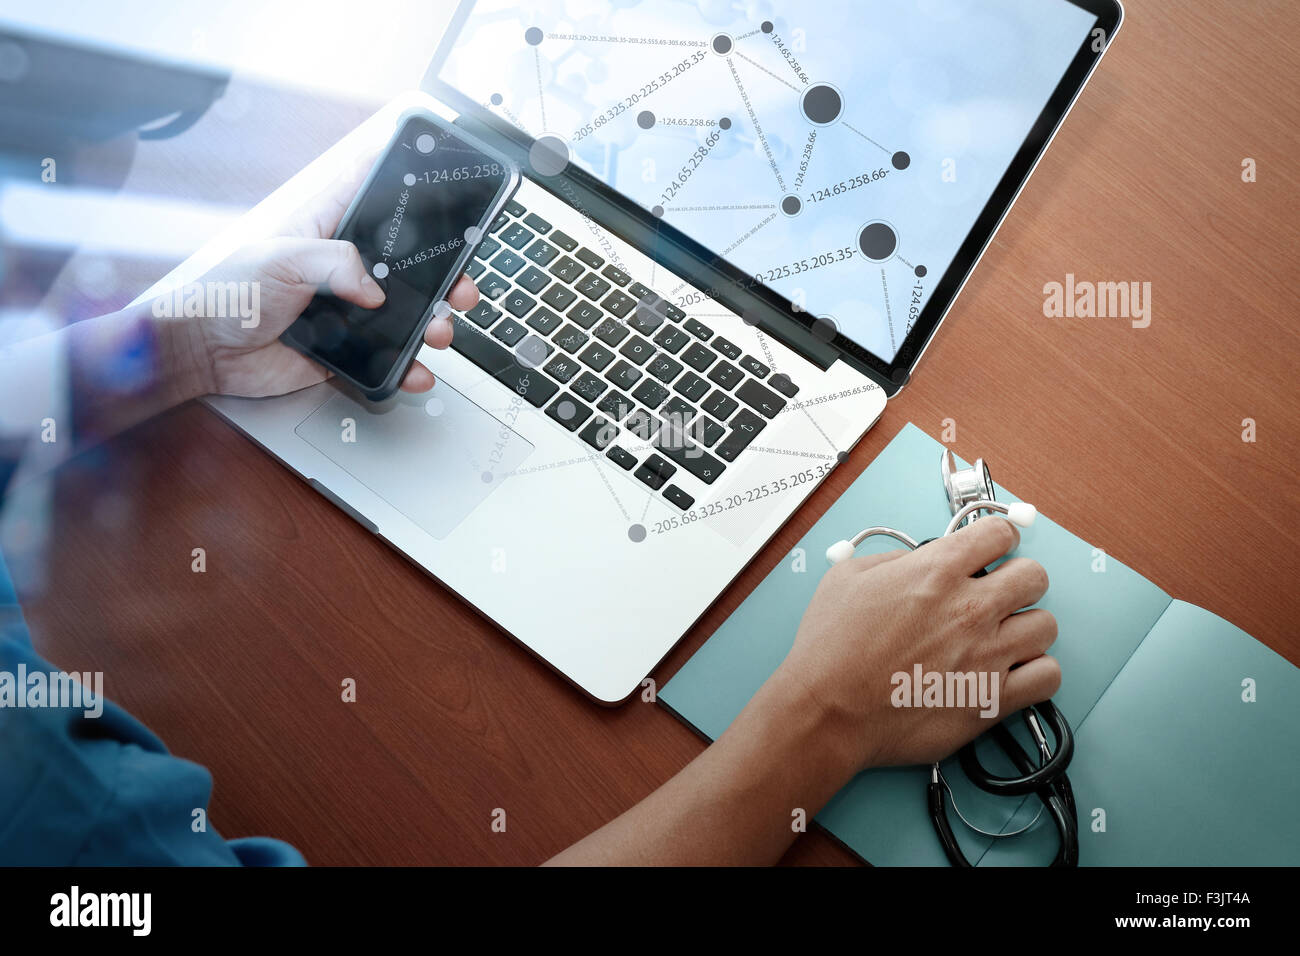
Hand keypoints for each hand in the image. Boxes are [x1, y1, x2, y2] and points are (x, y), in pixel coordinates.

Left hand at [161, 156, 479, 398]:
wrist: (204, 351)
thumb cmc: (228, 292)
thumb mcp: (282, 260)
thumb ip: (337, 263)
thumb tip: (377, 289)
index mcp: (327, 229)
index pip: (371, 192)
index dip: (404, 182)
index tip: (441, 180)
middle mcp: (344, 268)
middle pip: (407, 263)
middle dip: (442, 274)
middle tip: (460, 288)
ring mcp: (349, 309)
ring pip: (406, 313)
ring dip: (431, 323)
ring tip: (437, 332)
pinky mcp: (347, 349)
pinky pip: (387, 357)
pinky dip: (407, 367)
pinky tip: (417, 370)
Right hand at [774, 516, 1058, 773]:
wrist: (827, 712)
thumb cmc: (829, 649)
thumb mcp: (846, 578)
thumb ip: (893, 559)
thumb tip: (921, 560)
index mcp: (936, 571)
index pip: (1000, 533)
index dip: (998, 539)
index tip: (992, 551)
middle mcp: (970, 608)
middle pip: (1035, 576)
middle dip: (1019, 580)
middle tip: (999, 594)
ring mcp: (987, 654)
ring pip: (1046, 625)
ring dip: (1027, 628)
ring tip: (1003, 638)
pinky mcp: (992, 699)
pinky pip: (1048, 676)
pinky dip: (1036, 673)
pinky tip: (1012, 673)